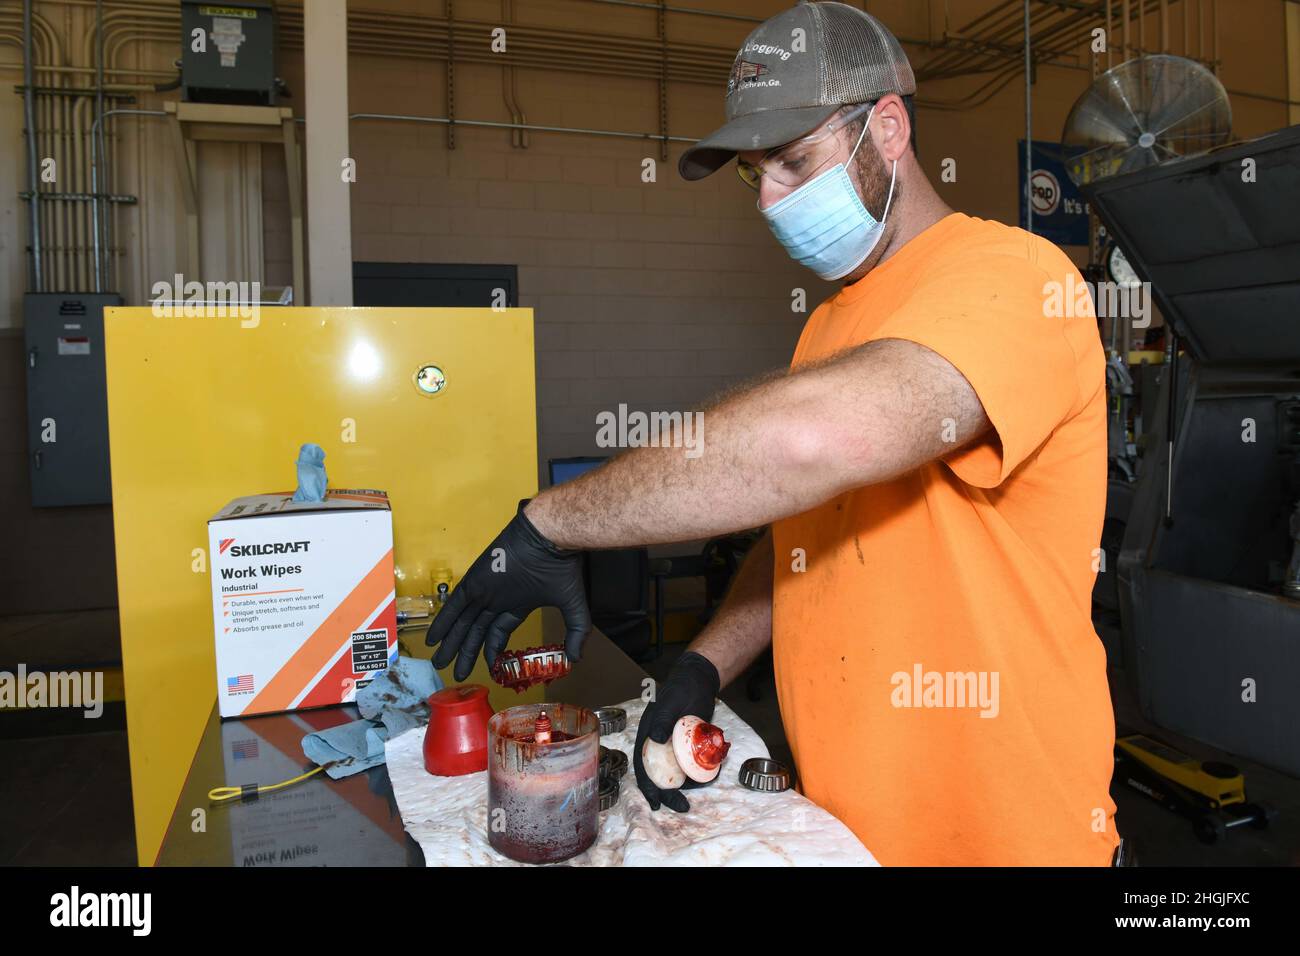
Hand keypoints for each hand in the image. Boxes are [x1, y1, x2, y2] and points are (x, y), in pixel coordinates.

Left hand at [425, 500, 590, 681]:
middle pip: (476, 631)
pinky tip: (433, 638)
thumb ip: (576, 632)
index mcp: (517, 604)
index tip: (487, 667)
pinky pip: (454, 607)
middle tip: (456, 673)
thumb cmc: (561, 568)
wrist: (548, 538)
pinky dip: (443, 622)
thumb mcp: (573, 605)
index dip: (491, 650)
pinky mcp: (474, 583)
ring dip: (451, 643)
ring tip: (440, 662)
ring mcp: (484, 591)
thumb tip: (576, 659)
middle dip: (465, 653)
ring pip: (462, 622)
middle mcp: (498, 599)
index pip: (498, 632)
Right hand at [633, 651, 720, 811]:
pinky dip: (699, 773)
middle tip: (683, 807)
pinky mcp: (689, 746)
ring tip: (699, 790)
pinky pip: (692, 764)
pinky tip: (710, 775)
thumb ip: (663, 719)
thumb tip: (655, 738)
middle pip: (660, 774)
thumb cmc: (682, 688)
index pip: (643, 765)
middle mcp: (659, 743)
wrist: (701, 681)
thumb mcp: (671, 702)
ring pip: (677, 772)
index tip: (656, 803)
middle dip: (669, 794)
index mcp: (647, 734)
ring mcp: (674, 745)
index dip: (647, 786)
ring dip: (687, 785)